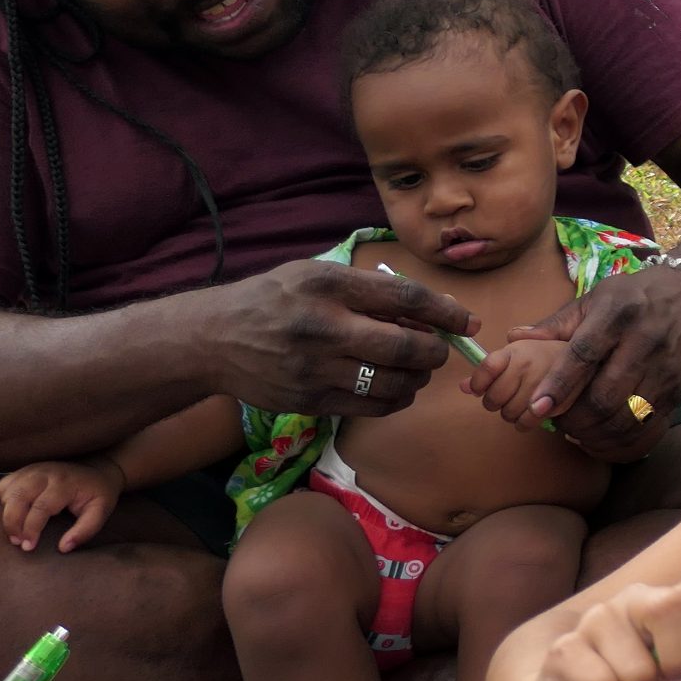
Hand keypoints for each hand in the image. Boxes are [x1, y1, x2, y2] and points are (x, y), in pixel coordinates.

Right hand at [0, 456, 125, 551]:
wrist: (98, 469)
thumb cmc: (97, 494)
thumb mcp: (100, 512)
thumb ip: (85, 531)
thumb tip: (63, 548)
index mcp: (64, 484)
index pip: (41, 507)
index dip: (31, 529)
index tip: (28, 547)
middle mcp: (45, 473)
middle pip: (17, 498)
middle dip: (12, 523)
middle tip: (17, 542)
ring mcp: (32, 470)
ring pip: (7, 492)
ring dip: (7, 513)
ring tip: (16, 531)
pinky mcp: (24, 471)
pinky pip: (3, 486)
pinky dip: (3, 501)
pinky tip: (14, 513)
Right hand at [203, 261, 474, 418]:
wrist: (212, 339)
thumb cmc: (273, 299)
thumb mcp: (316, 274)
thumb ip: (369, 288)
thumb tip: (432, 306)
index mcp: (328, 285)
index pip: (404, 297)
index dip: (445, 311)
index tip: (468, 321)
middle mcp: (322, 327)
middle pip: (405, 347)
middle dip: (436, 352)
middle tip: (441, 349)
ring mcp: (315, 369)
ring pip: (393, 383)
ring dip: (418, 378)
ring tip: (417, 368)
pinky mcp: (310, 401)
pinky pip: (372, 406)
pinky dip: (396, 398)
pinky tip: (396, 388)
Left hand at [465, 339, 573, 434]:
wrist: (584, 360)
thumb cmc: (545, 356)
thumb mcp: (517, 353)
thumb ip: (490, 368)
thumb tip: (464, 387)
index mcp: (516, 351)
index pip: (487, 368)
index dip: (478, 384)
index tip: (479, 388)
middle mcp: (527, 366)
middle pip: (493, 397)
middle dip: (495, 402)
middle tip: (505, 397)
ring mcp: (540, 385)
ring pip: (507, 413)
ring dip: (510, 413)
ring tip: (521, 403)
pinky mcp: (553, 404)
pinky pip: (524, 423)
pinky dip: (523, 423)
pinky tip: (530, 414)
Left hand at [503, 263, 680, 461]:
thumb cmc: (634, 296)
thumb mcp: (595, 298)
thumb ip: (556, 324)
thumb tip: (514, 337)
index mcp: (616, 314)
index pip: (584, 355)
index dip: (558, 385)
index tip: (537, 408)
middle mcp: (645, 341)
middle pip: (605, 397)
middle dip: (575, 420)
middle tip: (558, 424)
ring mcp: (667, 367)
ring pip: (627, 418)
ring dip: (597, 435)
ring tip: (578, 434)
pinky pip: (650, 427)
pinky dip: (623, 441)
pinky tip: (604, 439)